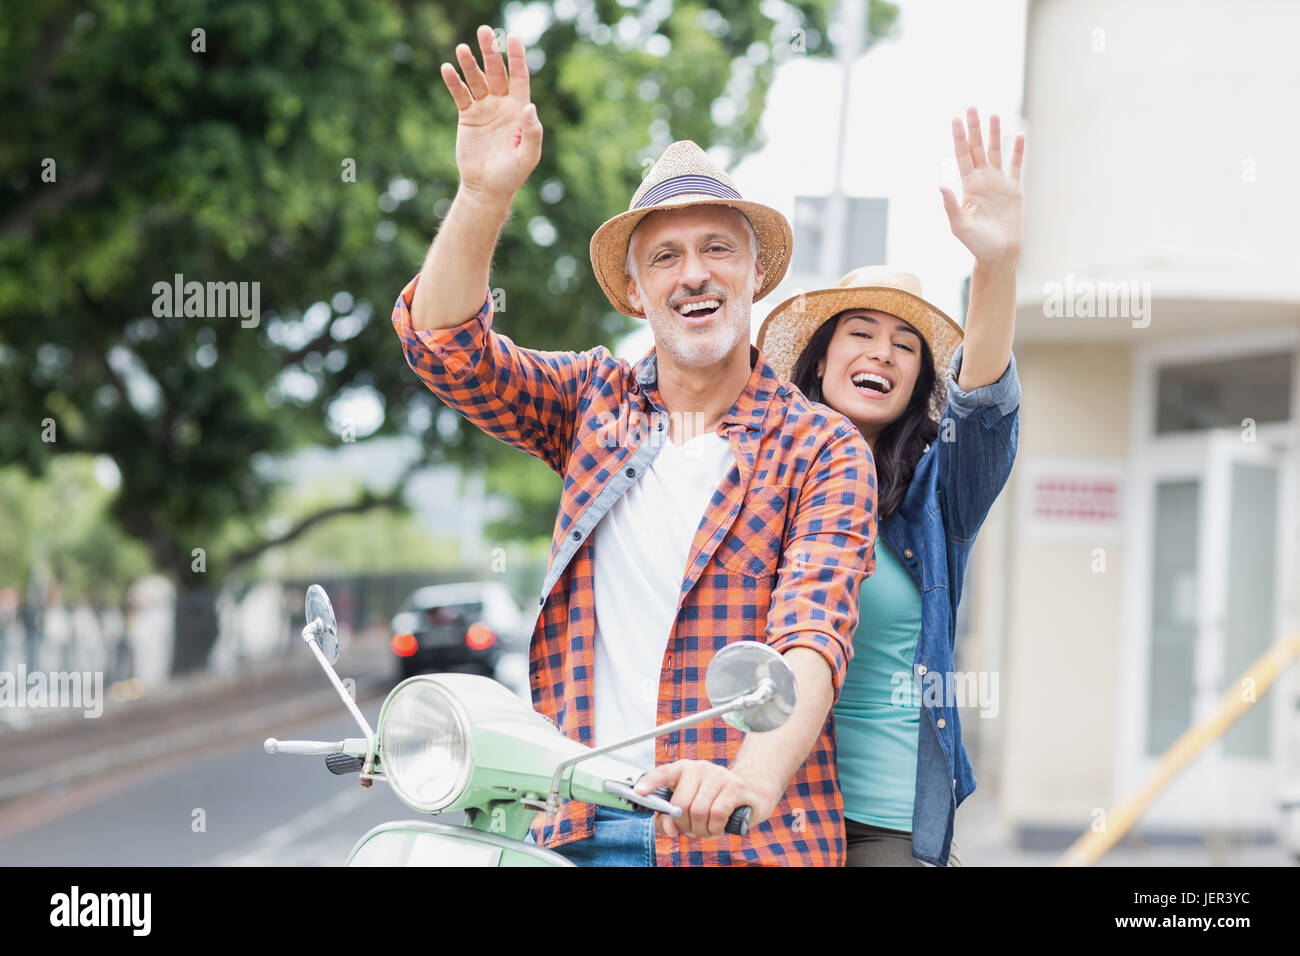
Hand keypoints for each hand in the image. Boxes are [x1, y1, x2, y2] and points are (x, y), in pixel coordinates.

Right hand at [440, 26, 541, 202]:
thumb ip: (532, 132)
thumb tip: (530, 107)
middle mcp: (502, 104)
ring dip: (470, 64)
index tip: (513, 38)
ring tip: (462, 48)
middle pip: (497, 72)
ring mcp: (484, 108)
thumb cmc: (512, 174)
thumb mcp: (527, 156)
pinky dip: (454, 82)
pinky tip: (447, 69)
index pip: (519, 77)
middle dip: (491, 53)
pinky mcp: (467, 116)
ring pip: (477, 80)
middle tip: (484, 31)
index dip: (517, 58)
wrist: (487, 188)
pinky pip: (460, 95)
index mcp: (519, 109)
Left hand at [633, 759, 777, 838]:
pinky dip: (715, 828)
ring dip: (701, 830)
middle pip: (682, 804)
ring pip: (699, 811)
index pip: (663, 773)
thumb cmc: (714, 802)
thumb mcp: (690, 809)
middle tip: (693, 831)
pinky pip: (716, 814)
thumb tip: (668, 826)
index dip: (650, 783)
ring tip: (707, 830)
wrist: (750, 795)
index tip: (639, 792)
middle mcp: (700, 768)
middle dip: (685, 826)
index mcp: (684, 770)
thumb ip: (672, 818)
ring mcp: (718, 775)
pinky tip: (718, 828)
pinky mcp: (735, 787)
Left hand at [940, 108, 1024, 264]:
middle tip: (971, 107)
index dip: (959, 137)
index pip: (962, 156)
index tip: (956, 119)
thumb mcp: (960, 226)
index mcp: (968, 187)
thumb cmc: (977, 244)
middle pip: (977, 148)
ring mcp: (998, 184)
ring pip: (996, 152)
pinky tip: (1019, 136)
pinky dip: (1018, 151)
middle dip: (974, 128)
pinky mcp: (1014, 190)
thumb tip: (940, 185)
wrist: (999, 254)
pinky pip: (1016, 166)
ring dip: (994, 134)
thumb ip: (951, 205)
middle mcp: (982, 181)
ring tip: (993, 115)